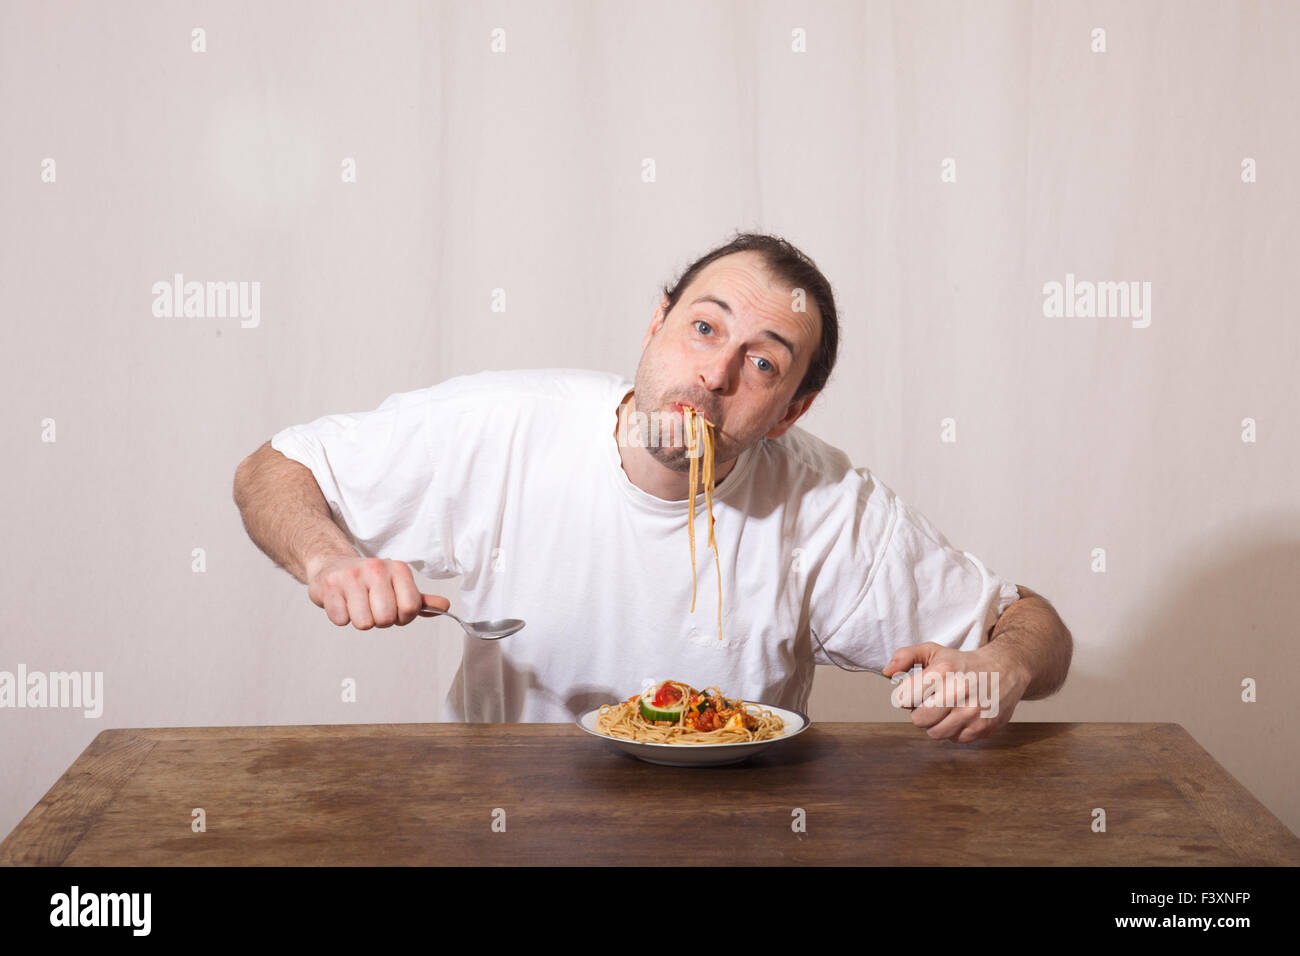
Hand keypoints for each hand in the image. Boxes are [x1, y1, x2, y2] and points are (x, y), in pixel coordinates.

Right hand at [306, 556, 449, 629]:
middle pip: (387, 618)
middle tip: (372, 608)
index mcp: (398, 568)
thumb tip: (445, 607)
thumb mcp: (397, 586)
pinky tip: (341, 603)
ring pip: (364, 622)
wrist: (332, 567)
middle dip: (380, 621)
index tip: (394, 610)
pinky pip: (341, 619)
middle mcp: (376, 568)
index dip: (403, 618)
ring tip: (356, 605)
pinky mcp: (329, 586)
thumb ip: (421, 600)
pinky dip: (341, 617)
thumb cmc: (369, 582)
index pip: (411, 608)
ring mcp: (351, 576)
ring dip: (360, 620)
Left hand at [881, 642, 1028, 742]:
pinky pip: (954, 739)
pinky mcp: (983, 728)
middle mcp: (958, 693)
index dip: (906, 697)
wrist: (1005, 670)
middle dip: (920, 712)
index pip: (904, 699)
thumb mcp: (933, 651)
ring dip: (936, 723)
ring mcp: (972, 713)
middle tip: (931, 701)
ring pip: (935, 733)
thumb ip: (906, 656)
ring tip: (946, 708)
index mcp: (942, 673)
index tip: (916, 692)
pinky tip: (961, 714)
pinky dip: (954, 729)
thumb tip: (887, 672)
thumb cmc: (964, 663)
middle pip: (918, 720)